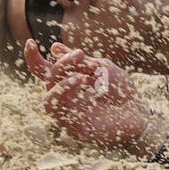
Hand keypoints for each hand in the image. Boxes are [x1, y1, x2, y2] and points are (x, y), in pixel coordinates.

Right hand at [25, 41, 160, 153]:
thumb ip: (81, 61)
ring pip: (48, 98)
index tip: (30, 42)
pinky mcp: (73, 127)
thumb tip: (55, 47)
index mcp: (68, 83)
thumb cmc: (121, 92)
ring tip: (81, 76)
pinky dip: (67, 94)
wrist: (139, 115)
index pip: (44, 72)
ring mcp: (67, 114)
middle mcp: (64, 98)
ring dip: (61, 83)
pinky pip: (59, 112)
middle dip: (62, 65)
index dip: (33, 58)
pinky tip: (82, 85)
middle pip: (48, 80)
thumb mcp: (103, 69)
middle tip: (80, 55)